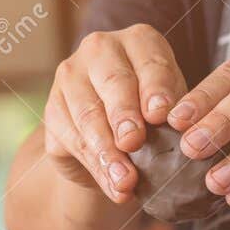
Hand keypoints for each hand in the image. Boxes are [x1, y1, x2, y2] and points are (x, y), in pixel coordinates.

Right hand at [42, 24, 188, 202]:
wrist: (112, 133)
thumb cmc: (151, 113)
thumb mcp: (168, 110)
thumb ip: (171, 118)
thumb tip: (177, 139)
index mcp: (138, 41)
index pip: (150, 62)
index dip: (155, 89)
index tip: (159, 115)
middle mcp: (101, 49)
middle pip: (114, 83)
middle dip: (124, 115)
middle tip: (133, 142)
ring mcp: (71, 75)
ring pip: (88, 114)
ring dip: (107, 152)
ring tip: (126, 181)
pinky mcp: (53, 106)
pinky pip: (72, 139)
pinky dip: (95, 167)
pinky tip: (112, 187)